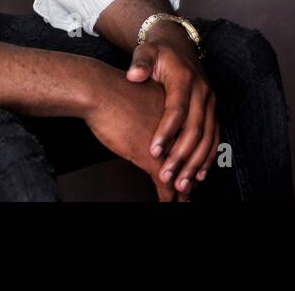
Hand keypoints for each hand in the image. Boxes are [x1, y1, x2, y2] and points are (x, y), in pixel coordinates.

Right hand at [82, 67, 183, 201]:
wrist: (100, 92)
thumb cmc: (113, 90)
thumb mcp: (141, 96)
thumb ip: (150, 108)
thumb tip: (146, 117)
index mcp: (175, 112)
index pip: (192, 137)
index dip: (194, 154)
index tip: (193, 165)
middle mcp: (177, 129)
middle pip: (191, 158)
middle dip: (190, 175)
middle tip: (190, 187)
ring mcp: (167, 145)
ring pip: (181, 174)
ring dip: (182, 189)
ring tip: (183, 199)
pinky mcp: (152, 158)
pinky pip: (166, 184)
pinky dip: (167, 196)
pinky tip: (166, 202)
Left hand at [125, 31, 217, 201]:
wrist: (179, 43)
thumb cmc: (157, 52)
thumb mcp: (146, 51)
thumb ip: (139, 63)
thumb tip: (133, 75)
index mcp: (184, 78)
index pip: (176, 110)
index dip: (166, 132)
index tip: (153, 151)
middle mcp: (202, 90)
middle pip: (195, 128)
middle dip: (181, 156)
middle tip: (166, 176)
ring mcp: (210, 101)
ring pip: (208, 137)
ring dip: (196, 163)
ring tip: (183, 183)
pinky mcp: (213, 109)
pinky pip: (215, 136)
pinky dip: (209, 157)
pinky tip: (200, 175)